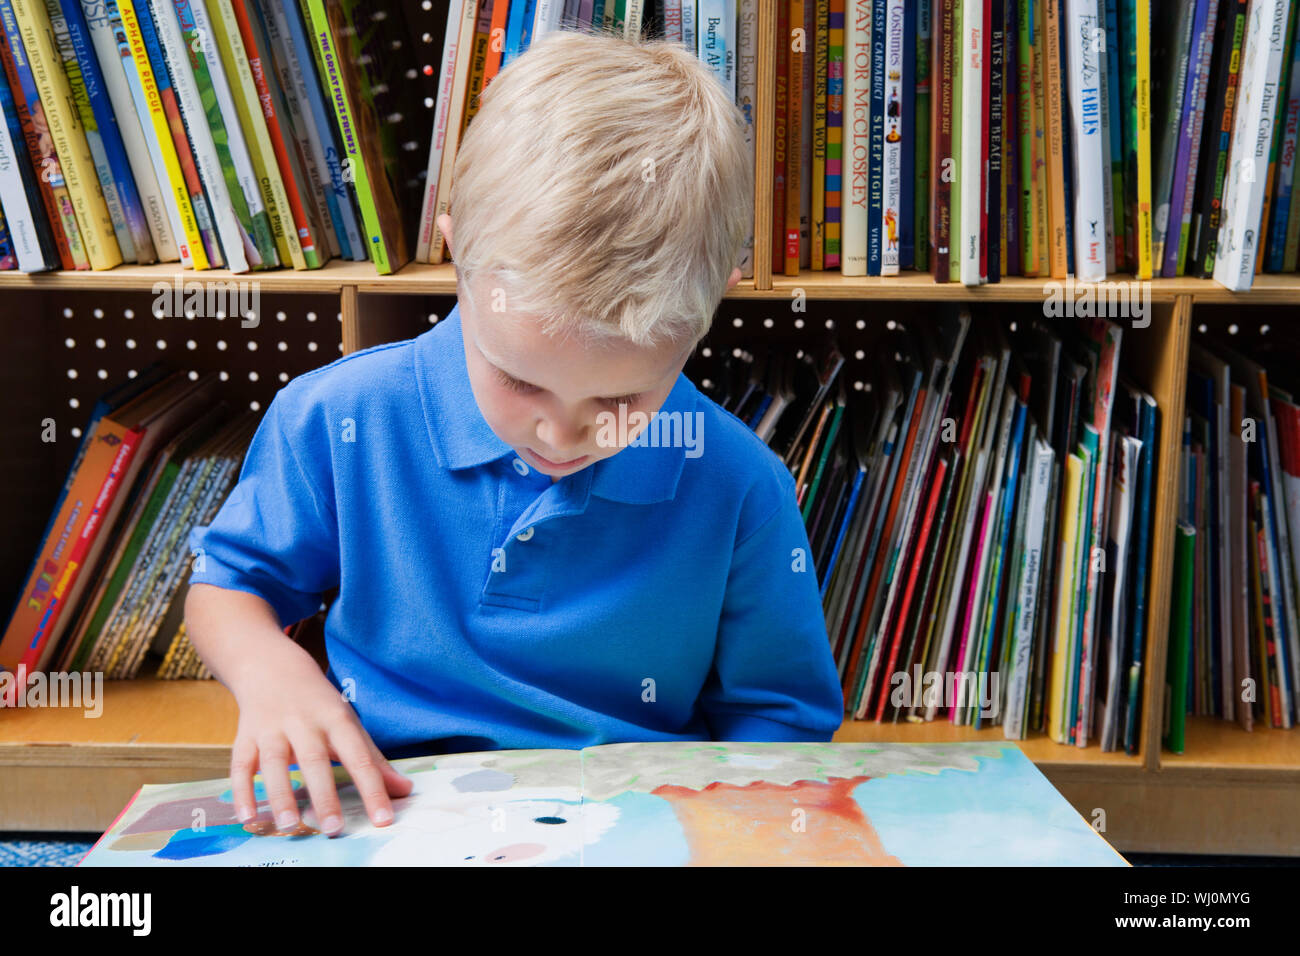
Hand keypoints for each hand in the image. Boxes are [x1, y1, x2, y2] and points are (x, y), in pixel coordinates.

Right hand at [227, 641, 412, 835]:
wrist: (272, 668)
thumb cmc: (319, 704)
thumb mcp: (348, 724)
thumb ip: (373, 759)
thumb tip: (404, 791)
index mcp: (336, 719)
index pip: (359, 756)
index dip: (373, 788)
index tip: (383, 819)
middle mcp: (304, 722)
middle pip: (314, 759)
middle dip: (324, 794)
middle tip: (333, 828)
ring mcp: (272, 728)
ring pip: (273, 762)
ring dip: (280, 794)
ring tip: (289, 825)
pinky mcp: (245, 736)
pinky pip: (241, 764)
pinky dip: (242, 790)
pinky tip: (248, 816)